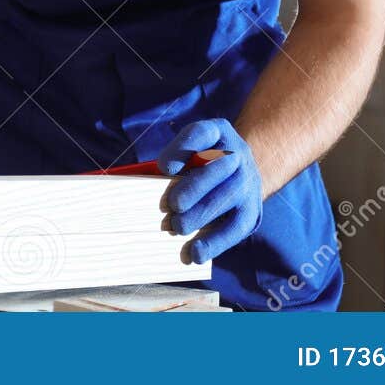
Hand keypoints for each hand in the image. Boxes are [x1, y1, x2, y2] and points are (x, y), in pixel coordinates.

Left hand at [158, 118, 262, 263]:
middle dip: (194, 187)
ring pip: (228, 197)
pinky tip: (195, 252)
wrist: (241, 172)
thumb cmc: (200, 163)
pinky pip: (236, 227)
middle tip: (173, 204)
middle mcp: (237, 154)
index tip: (163, 167)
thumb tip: (132, 181)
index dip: (183, 148)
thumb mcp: (189, 151)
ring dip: (201, 215)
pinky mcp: (252, 210)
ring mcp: (248, 181)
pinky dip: (215, 242)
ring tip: (178, 227)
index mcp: (217, 132)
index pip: (202, 133)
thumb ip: (169, 162)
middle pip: (217, 168)